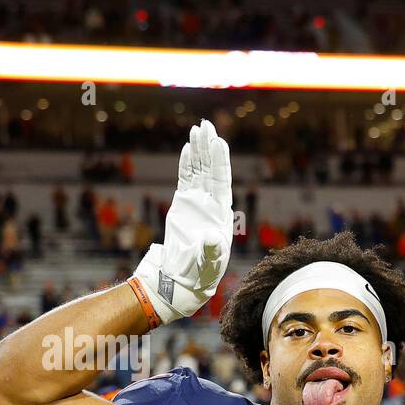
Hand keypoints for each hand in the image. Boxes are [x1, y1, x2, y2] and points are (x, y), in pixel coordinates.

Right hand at [131, 119, 232, 324]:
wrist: (183, 279)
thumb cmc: (200, 274)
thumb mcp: (209, 264)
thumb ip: (211, 250)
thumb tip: (210, 238)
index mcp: (222, 214)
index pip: (222, 182)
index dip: (220, 162)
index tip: (218, 141)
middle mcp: (212, 206)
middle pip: (211, 170)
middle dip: (209, 148)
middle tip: (206, 125)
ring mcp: (197, 204)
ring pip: (198, 171)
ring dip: (198, 151)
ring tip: (196, 130)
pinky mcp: (183, 205)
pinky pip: (185, 180)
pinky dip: (186, 165)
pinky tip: (187, 149)